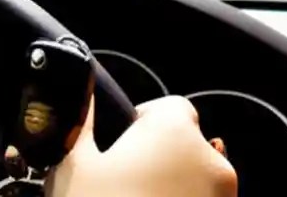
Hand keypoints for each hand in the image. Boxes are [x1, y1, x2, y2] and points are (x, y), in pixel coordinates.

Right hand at [46, 96, 236, 196]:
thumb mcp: (74, 165)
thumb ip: (83, 123)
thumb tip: (84, 99)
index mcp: (176, 132)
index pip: (170, 107)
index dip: (141, 122)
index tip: (119, 145)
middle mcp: (211, 161)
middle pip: (185, 144)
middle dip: (159, 158)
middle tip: (123, 182)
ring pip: (196, 179)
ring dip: (174, 186)